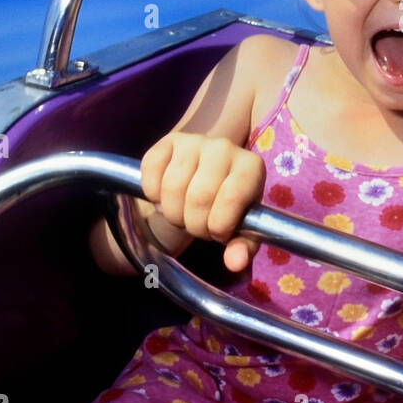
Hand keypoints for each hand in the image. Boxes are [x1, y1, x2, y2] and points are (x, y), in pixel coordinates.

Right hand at [140, 131, 264, 271]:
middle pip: (198, 197)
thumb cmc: (229, 207)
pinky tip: (164, 197)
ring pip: (172, 187)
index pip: (230, 199)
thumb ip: (242, 247)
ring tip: (183, 213)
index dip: (218, 227)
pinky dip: (152, 193)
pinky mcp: (169, 139)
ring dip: (172, 213)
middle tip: (197, 226)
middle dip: (194, 225)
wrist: (209, 178)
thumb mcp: (241, 229)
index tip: (218, 233)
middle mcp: (225, 147)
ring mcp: (196, 140)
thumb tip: (235, 263)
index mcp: (251, 167)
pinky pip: (150, 169)